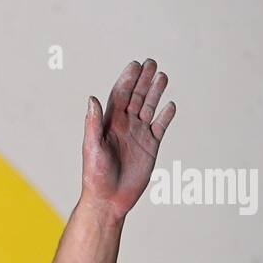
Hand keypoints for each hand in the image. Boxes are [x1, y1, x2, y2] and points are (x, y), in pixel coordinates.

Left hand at [82, 58, 175, 216]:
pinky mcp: (150, 147)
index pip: (120, 96)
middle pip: (136, 97)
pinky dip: (166, 116)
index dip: (127, 80)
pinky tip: (171, 105)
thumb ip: (93, 123)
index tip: (135, 65)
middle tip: (152, 62)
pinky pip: (160, 127)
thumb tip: (92, 98)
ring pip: (149, 108)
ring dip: (155, 93)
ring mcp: (138, 136)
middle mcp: (124, 126)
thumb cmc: (95, 176)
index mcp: (109, 124)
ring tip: (163, 76)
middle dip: (143, 80)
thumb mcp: (92, 148)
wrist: (108, 200)